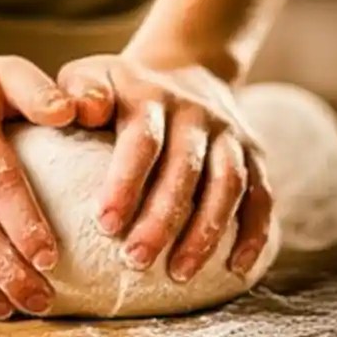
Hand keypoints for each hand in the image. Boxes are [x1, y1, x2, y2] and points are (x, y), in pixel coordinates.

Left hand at [57, 55, 272, 280]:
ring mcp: (230, 133)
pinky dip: (254, 232)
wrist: (184, 63)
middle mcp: (196, 112)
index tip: (104, 224)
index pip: (142, 142)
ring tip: (178, 273)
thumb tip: (73, 111)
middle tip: (135, 261)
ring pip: (227, 186)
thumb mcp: (90, 75)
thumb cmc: (118, 86)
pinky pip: (262, 195)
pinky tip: (236, 268)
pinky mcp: (254, 153)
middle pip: (185, 170)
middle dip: (161, 219)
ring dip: (205, 232)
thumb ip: (76, 92)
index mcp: (150, 96)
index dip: (126, 183)